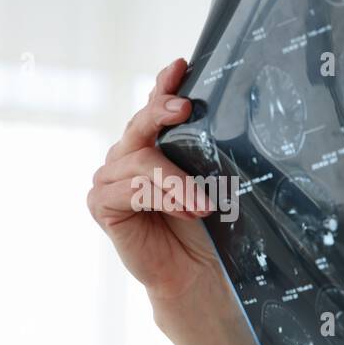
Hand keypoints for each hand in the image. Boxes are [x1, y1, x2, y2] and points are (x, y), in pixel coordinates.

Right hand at [86, 58, 258, 344]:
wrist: (204, 278)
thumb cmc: (216, 230)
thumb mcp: (220, 184)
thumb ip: (211, 154)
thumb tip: (240, 117)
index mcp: (157, 146)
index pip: (157, 108)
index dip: (165, 85)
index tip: (181, 66)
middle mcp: (130, 157)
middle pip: (141, 125)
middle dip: (161, 112)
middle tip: (185, 108)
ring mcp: (112, 179)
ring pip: (138, 161)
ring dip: (173, 179)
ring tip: (204, 204)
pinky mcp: (103, 205)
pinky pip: (125, 191)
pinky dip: (158, 197)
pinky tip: (188, 209)